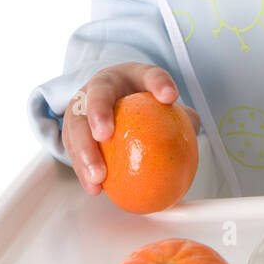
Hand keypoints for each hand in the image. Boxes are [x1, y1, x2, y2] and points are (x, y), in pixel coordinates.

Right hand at [61, 63, 200, 196]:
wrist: (108, 101)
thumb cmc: (139, 102)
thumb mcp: (160, 103)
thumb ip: (180, 114)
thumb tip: (194, 128)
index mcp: (128, 75)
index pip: (148, 74)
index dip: (159, 83)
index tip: (169, 97)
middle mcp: (99, 86)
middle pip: (97, 95)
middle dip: (98, 113)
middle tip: (105, 135)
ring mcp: (80, 107)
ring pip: (76, 125)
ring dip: (84, 152)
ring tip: (98, 176)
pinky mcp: (70, 130)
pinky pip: (72, 150)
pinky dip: (82, 170)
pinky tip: (95, 189)